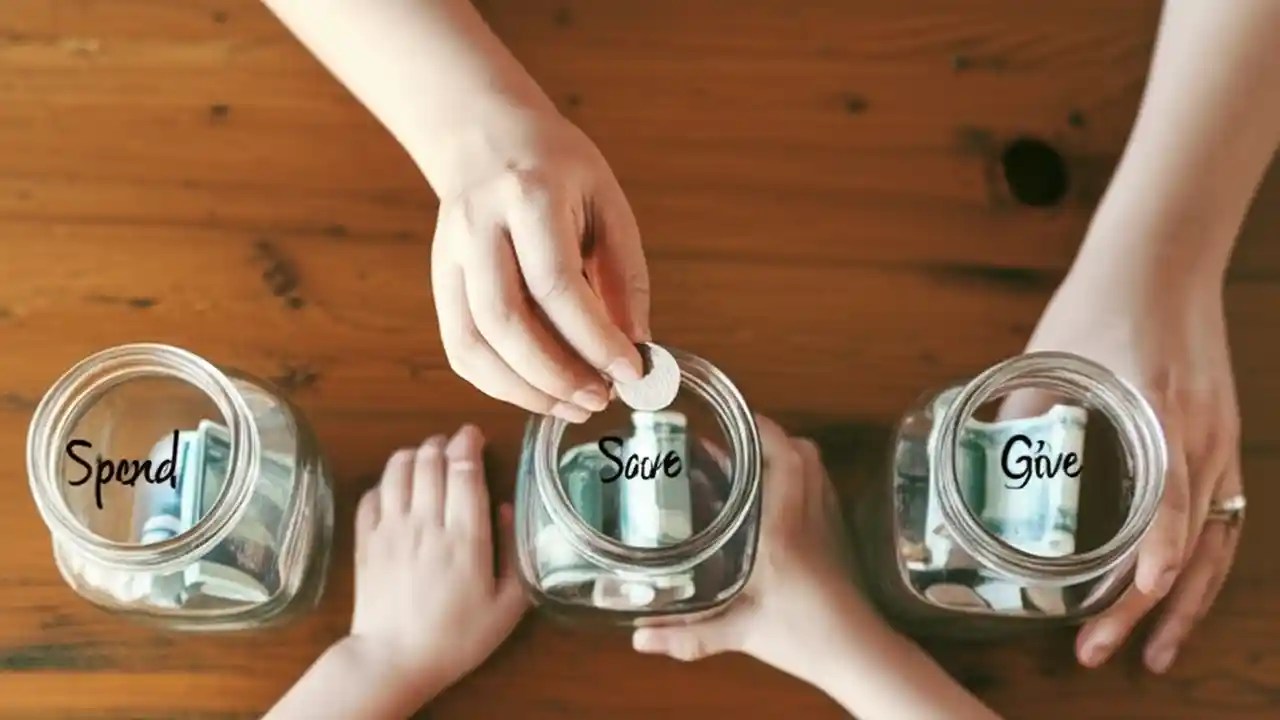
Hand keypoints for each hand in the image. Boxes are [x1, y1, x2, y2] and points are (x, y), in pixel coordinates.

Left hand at [350, 424, 526, 696]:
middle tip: (455, 446)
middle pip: (430, 459)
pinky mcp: (365, 540)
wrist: (393, 660)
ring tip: (428, 458)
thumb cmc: (457, 637)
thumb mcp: (508, 605)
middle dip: (444, 442)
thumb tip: (506, 507)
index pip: (464, 470)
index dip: (470, 443)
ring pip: (398, 468)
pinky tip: (397, 489)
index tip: (476, 435)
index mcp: (464, 536)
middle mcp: (425, 522)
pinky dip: (386, 482)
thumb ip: (514, 553)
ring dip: (415, 454)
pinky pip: (371, 493)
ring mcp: (390, 528)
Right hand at [429, 108, 649, 421]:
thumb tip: (635, 347)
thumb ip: (623, 276)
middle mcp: (479, 227)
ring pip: (475, 344)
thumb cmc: (556, 167)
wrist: (483, 135)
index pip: (557, 284)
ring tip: (574, 406)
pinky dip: (498, 383)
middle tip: (601, 399)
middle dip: (558, 375)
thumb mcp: (607, 203)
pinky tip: (537, 393)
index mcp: (529, 196)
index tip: (631, 371)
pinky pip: (460, 349)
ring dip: (527, 390)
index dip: (595, 338)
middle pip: (507, 321)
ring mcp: (449, 256)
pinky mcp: (438, 282)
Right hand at [630, 416, 999, 718]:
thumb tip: (638, 637)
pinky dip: (797, 475)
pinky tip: (771, 496)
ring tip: (746, 461)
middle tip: (728, 442)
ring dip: (783, 452)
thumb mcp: (740, 633)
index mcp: (782, 525)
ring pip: (813, 465)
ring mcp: (826, 520)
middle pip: (799, 450)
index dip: (757, 427)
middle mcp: (807, 512)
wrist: (857, 653)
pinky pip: (819, 485)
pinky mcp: (835, 534)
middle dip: (765, 435)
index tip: (726, 418)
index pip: (780, 455)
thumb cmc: (802, 636)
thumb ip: (688, 636)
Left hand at [1007, 260, 1242, 673]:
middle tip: (1100, 650)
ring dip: (1185, 605)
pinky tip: (1177, 599)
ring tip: (1152, 655)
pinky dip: (1202, 567)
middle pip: (1190, 540)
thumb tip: (986, 467)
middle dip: (1146, 607)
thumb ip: (1024, 415)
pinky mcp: (1221, 442)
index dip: (1160, 546)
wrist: (1161, 259)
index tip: (1144, 590)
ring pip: (1215, 544)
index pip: (1173, 493)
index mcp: (1159, 410)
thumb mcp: (1049, 358)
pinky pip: (1222, 519)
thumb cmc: (1100, 304)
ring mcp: (1218, 441)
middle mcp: (1199, 434)